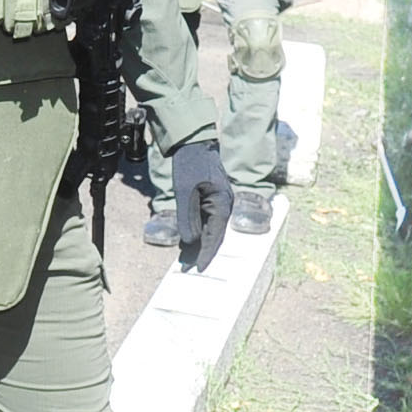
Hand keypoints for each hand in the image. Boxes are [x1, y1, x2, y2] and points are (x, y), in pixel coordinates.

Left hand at [170, 138, 233, 271]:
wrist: (192, 143)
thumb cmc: (189, 165)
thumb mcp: (185, 193)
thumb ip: (188, 219)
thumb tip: (192, 242)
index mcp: (222, 204)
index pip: (216, 236)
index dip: (206, 254)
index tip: (199, 268)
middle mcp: (226, 205)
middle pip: (215, 235)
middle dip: (202, 252)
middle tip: (189, 267)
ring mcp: (221, 201)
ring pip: (212, 228)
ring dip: (200, 242)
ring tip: (187, 258)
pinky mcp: (214, 198)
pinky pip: (208, 219)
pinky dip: (200, 230)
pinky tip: (190, 239)